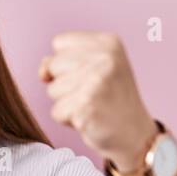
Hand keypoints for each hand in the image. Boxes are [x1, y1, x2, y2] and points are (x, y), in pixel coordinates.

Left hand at [38, 31, 156, 167]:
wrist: (134, 134)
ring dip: (66, 103)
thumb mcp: (92, 68)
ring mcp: (96, 81)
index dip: (66, 63)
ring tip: (91, 105)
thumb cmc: (109, 99)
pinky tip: (89, 118)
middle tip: (92, 93)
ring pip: (52, 90)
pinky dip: (67, 120)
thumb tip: (42, 72)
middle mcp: (104, 57)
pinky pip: (57, 112)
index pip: (60, 42)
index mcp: (108, 42)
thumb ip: (62, 60)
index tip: (90, 75)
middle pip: (53, 66)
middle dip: (65, 84)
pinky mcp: (86, 105)